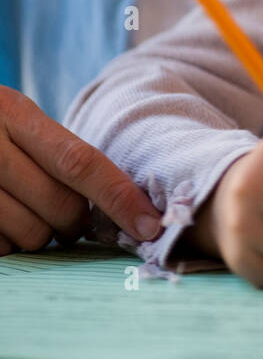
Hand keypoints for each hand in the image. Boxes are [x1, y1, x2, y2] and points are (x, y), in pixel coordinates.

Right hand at [0, 86, 163, 254]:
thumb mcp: (11, 117)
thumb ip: (52, 149)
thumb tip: (116, 198)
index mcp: (13, 113)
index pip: (81, 162)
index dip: (121, 197)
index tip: (152, 224)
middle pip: (61, 207)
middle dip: (76, 223)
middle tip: (67, 217)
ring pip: (30, 236)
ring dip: (38, 236)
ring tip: (20, 210)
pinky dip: (6, 245)